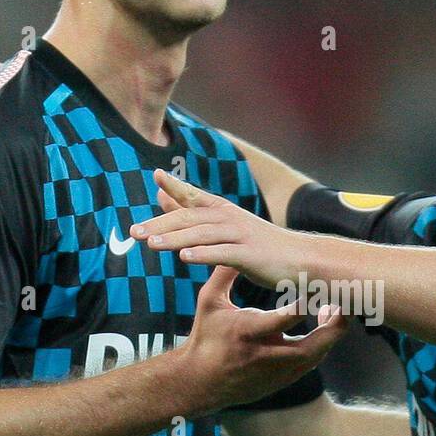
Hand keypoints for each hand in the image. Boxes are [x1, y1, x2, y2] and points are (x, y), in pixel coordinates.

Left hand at [131, 170, 308, 289]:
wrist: (302, 259)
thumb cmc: (262, 246)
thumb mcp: (228, 226)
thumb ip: (195, 213)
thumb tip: (163, 196)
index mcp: (224, 212)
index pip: (195, 196)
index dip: (176, 186)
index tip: (156, 176)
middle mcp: (230, 218)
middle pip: (190, 218)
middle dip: (160, 223)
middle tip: (133, 231)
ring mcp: (240, 235)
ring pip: (201, 234)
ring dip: (174, 239)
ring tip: (150, 244)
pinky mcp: (249, 255)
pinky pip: (222, 253)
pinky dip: (203, 255)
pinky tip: (185, 258)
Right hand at [180, 265, 345, 412]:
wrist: (201, 381)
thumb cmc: (206, 337)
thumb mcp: (209, 302)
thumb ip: (224, 273)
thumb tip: (234, 244)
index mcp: (248, 332)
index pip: (285, 319)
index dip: (307, 303)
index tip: (319, 285)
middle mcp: (266, 355)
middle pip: (312, 346)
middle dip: (333, 326)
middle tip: (343, 304)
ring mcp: (276, 372)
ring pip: (316, 355)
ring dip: (330, 334)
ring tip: (334, 310)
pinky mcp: (282, 381)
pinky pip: (310, 362)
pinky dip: (321, 345)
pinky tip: (322, 328)